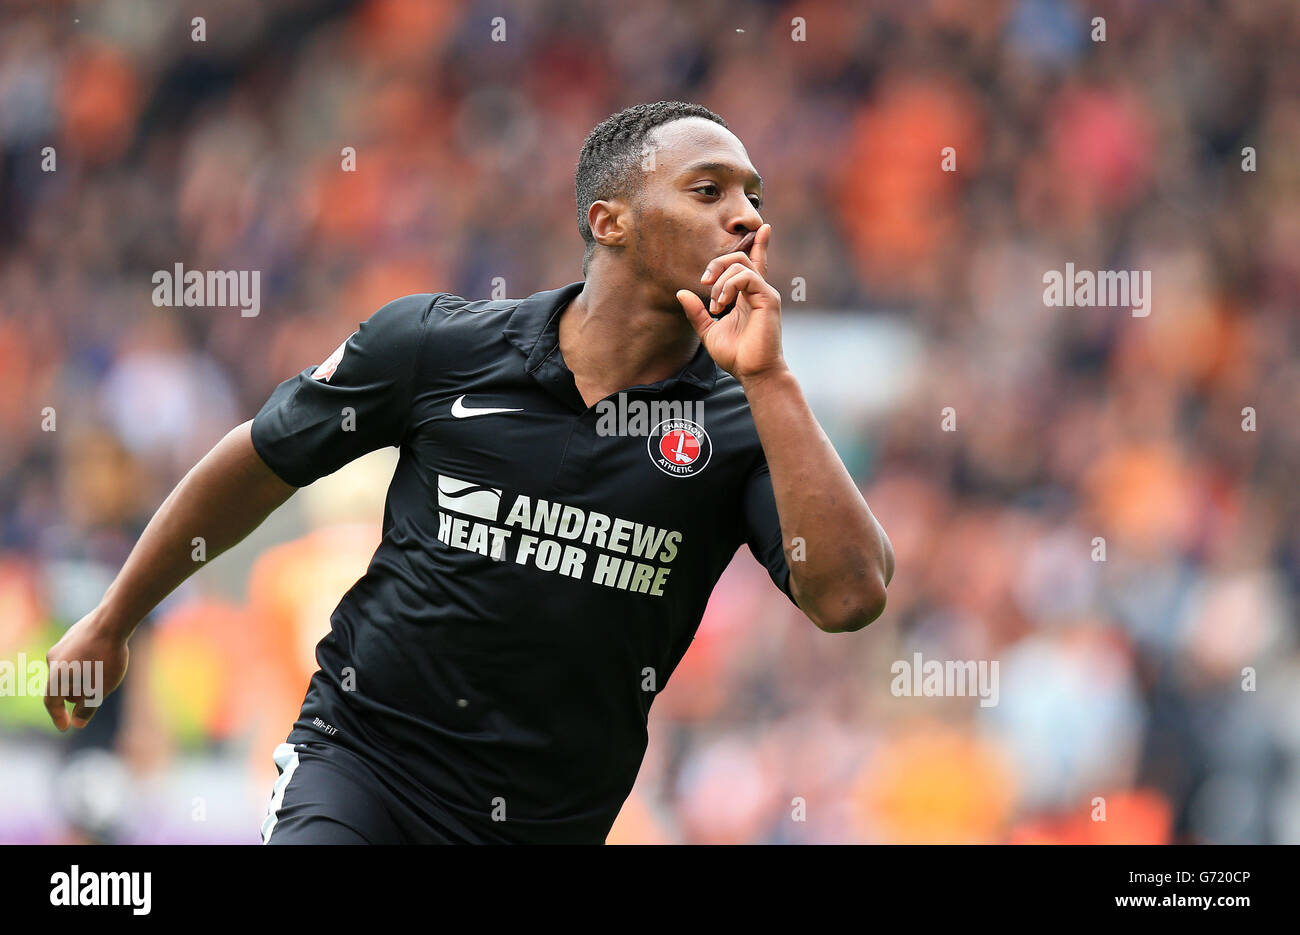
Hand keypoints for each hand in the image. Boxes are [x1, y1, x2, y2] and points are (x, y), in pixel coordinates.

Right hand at [44, 608, 129, 730]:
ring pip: (68, 670)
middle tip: (94, 697)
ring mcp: (61, 644)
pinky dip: (85, 664)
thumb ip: (87, 708)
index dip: (57, 716)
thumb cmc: (107, 656)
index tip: (66, 726)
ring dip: (80, 679)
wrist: (113, 619)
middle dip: (75, 695)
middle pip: (60, 686)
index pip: (51, 701)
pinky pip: (76, 656)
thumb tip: (77, 723)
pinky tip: (103, 660)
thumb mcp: (101, 688)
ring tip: (102, 677)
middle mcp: (53, 659)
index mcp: (55, 674)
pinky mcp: (72, 634)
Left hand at [676, 223, 786, 383]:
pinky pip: (746, 276)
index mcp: (747, 296)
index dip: (758, 243)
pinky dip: (728, 286)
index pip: (754, 263)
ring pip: (740, 264)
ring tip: (715, 305)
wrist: (753, 372)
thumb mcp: (708, 331)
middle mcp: (758, 290)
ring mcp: (765, 293)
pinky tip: (722, 303)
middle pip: (739, 257)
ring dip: (720, 281)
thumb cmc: (736, 355)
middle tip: (703, 283)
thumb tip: (682, 293)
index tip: (762, 228)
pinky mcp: (768, 298)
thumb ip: (696, 312)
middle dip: (716, 264)